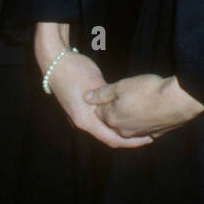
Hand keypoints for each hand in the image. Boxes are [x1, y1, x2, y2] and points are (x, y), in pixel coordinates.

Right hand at [33, 22, 152, 148]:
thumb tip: (127, 108)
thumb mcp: (96, 83)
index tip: (148, 138)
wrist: (54, 62)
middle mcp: (82, 123)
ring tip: (140, 127)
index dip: (131, 141)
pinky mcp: (81, 110)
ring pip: (104, 130)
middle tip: (149, 133)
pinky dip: (113, 122)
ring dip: (121, 130)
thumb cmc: (75, 70)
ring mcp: (80, 117)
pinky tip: (124, 116)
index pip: (112, 139)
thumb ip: (109, 98)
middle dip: (129, 138)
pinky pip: (100, 122)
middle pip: (109, 137)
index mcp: (85, 120)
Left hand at [84, 73, 203, 139]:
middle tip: (120, 97)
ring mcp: (139, 134)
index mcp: (112, 119)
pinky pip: (143, 129)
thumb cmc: (148, 90)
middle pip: (112, 122)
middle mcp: (123, 130)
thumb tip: (86, 98)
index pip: (98, 112)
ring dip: (128, 118)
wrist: (177, 100)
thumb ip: (102, 93)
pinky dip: (142, 122)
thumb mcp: (121, 85)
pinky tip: (148, 111)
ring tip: (134, 104)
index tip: (106, 91)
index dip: (101, 101)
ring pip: (128, 127)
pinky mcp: (155, 133)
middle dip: (112, 111)